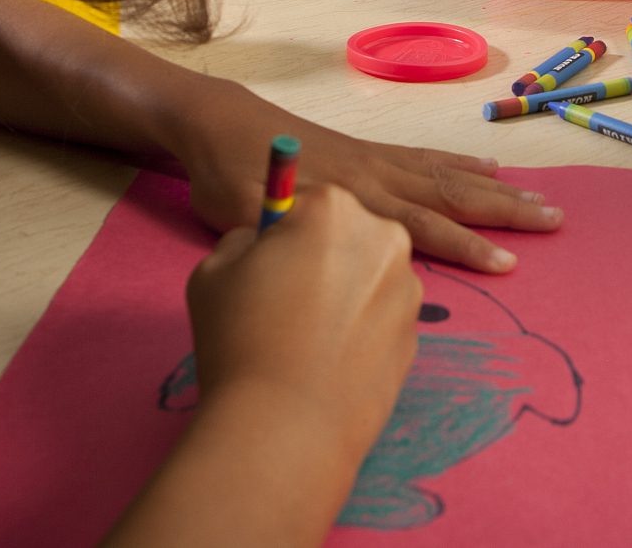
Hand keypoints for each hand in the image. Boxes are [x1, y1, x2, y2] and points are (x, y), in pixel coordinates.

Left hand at [172, 89, 562, 273]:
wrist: (219, 124)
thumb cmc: (230, 176)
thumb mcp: (246, 214)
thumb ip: (285, 234)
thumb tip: (321, 258)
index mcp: (351, 198)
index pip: (420, 226)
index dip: (464, 246)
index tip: (508, 264)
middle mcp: (374, 176)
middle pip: (450, 194)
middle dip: (503, 212)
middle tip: (553, 220)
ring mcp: (375, 160)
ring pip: (447, 173)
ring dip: (494, 188)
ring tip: (538, 198)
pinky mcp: (369, 151)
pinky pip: (426, 156)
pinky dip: (461, 160)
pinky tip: (486, 165)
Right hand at [185, 185, 418, 460]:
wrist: (285, 427)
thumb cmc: (242, 340)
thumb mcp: (214, 269)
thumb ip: (244, 240)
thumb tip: (262, 245)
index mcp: (333, 208)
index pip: (306, 204)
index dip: (280, 235)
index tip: (267, 264)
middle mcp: (383, 237)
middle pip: (347, 236)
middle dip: (320, 259)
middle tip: (283, 303)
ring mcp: (408, 289)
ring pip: (367, 278)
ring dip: (344, 295)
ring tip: (304, 340)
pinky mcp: (417, 335)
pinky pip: (380, 320)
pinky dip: (359, 332)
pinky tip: (328, 362)